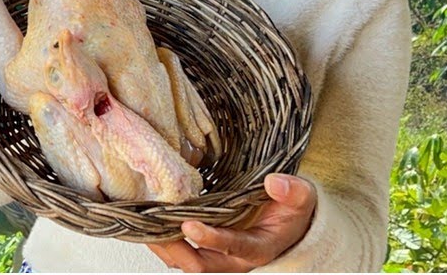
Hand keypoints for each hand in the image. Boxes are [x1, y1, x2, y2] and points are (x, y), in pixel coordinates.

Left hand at [148, 173, 315, 272]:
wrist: (290, 225)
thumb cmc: (292, 210)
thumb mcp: (302, 197)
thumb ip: (293, 191)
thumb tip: (274, 183)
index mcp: (258, 247)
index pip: (232, 246)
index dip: (210, 238)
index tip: (189, 225)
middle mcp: (235, 259)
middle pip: (198, 263)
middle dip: (174, 247)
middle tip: (152, 225)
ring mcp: (219, 258)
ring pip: (185, 262)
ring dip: (164, 246)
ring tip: (144, 224)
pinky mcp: (207, 252)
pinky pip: (181, 255)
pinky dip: (165, 242)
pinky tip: (148, 224)